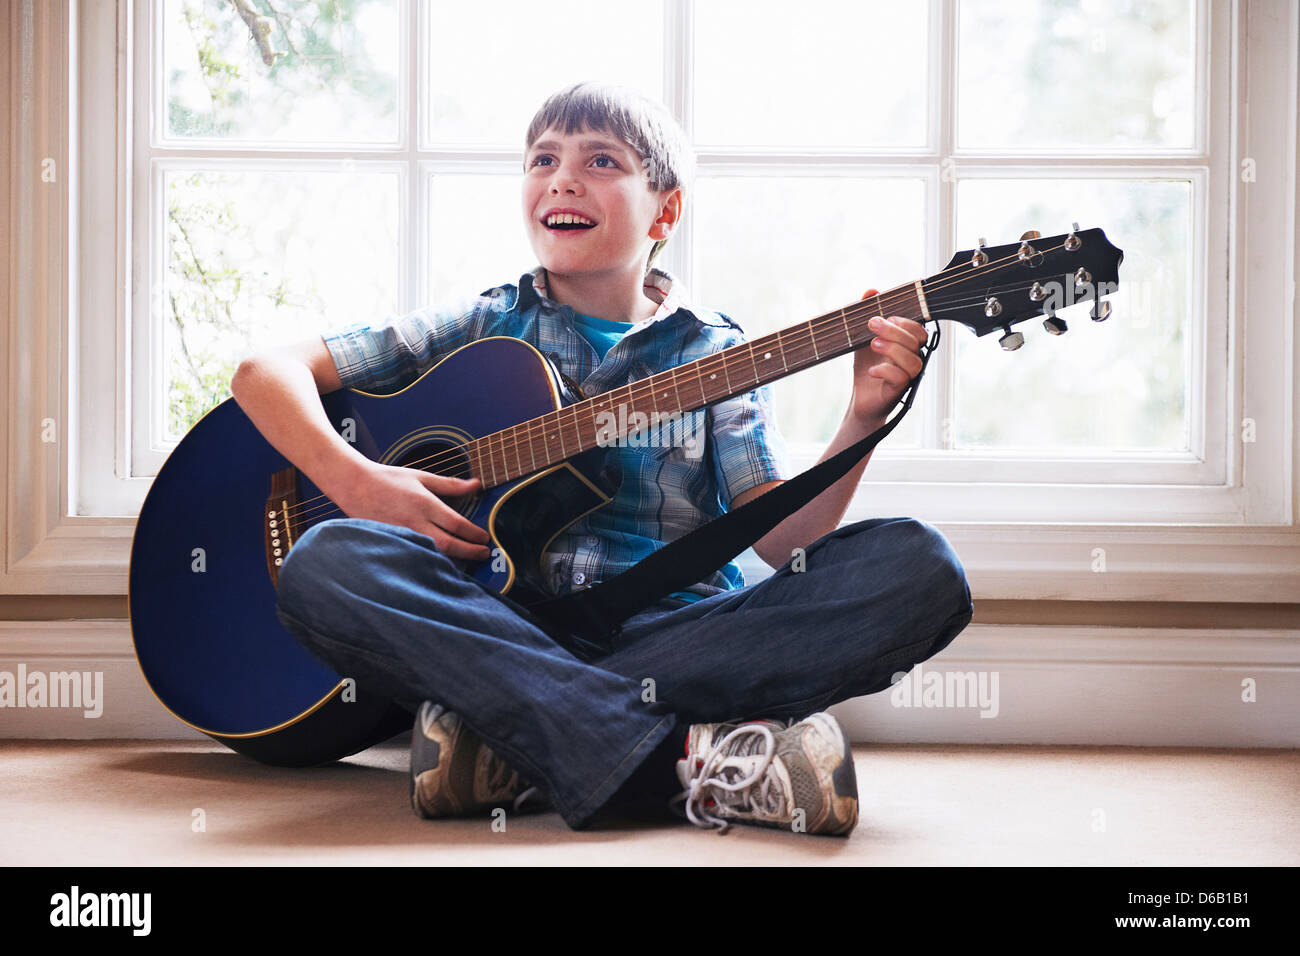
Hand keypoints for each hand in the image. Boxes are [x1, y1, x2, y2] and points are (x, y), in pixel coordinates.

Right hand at [327, 459, 492, 560]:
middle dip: (470, 551)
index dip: (474, 535)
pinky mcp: (392, 542)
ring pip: (433, 554)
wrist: (354, 486)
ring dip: (453, 560)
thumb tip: (476, 485)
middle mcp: (415, 522)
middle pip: (448, 544)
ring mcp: (402, 535)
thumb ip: (450, 484)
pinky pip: (416, 556)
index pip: (457, 524)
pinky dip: (431, 561)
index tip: (485, 538)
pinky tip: (440, 563)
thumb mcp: (421, 476)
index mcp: (425, 504)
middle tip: (484, 554)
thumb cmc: (388, 479)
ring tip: (467, 560)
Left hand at [851, 287, 928, 424]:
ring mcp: (908, 376)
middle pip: (917, 341)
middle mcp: (912, 359)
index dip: (905, 321)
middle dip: (894, 330)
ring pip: (914, 360)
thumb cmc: (868, 367)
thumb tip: (871, 291)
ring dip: (893, 349)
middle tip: (872, 324)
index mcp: (907, 345)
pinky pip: (900, 378)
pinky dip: (885, 371)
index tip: (885, 316)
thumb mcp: (863, 338)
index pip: (919, 329)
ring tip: (873, 344)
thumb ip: (868, 314)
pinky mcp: (898, 391)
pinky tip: (871, 370)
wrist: (861, 399)